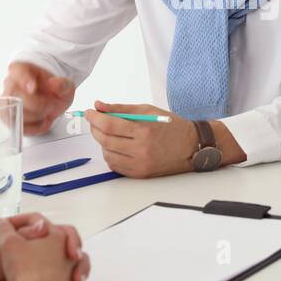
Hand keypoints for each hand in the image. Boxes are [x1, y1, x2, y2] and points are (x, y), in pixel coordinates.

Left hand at [0, 213, 88, 280]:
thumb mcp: (2, 242)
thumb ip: (23, 233)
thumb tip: (44, 226)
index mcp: (37, 238)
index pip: (64, 233)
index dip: (72, 241)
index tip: (71, 252)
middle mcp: (45, 254)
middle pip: (74, 254)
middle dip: (80, 264)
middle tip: (77, 275)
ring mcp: (46, 273)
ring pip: (74, 273)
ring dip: (81, 278)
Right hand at [4, 61, 74, 134]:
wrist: (52, 99)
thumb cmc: (54, 89)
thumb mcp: (65, 85)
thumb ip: (63, 84)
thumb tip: (54, 84)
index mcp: (21, 69)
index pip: (17, 71)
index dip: (24, 80)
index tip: (33, 88)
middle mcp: (10, 84)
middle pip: (16, 96)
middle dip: (38, 105)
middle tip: (52, 105)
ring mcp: (7, 102)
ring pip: (16, 114)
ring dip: (37, 117)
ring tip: (47, 112)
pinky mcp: (8, 118)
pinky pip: (18, 127)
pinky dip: (34, 128)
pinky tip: (42, 121)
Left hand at [85, 101, 199, 177]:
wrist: (191, 147)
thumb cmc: (171, 126)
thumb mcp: (148, 110)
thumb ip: (121, 108)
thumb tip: (99, 106)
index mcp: (144, 130)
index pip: (110, 125)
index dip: (95, 118)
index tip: (90, 112)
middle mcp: (141, 150)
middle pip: (105, 140)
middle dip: (95, 129)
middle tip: (95, 121)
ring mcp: (140, 164)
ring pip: (108, 154)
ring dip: (103, 143)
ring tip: (109, 134)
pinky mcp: (140, 174)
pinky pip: (115, 166)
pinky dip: (111, 155)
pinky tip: (116, 147)